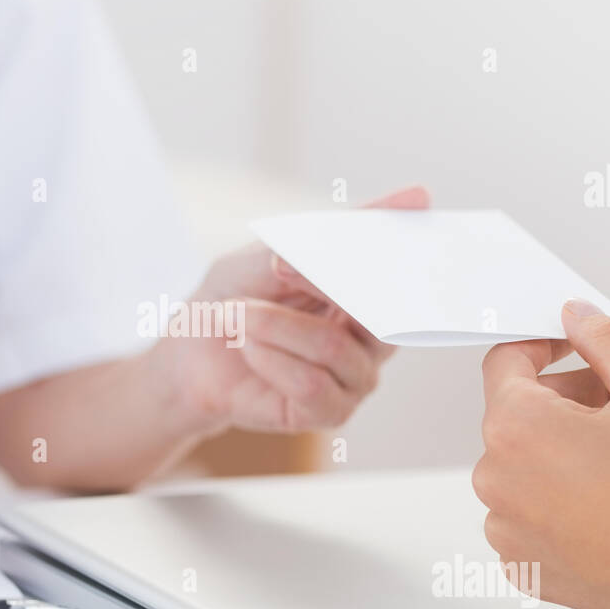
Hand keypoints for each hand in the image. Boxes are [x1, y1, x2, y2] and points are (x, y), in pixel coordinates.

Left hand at [156, 186, 429, 434]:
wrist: (190, 352)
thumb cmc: (237, 296)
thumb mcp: (276, 250)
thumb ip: (341, 230)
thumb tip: (419, 195)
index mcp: (371, 294)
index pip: (398, 274)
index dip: (367, 255)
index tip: (329, 239)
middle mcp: (375, 339)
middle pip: (376, 312)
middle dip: (317, 285)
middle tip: (275, 269)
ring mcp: (356, 379)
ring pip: (331, 346)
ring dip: (272, 324)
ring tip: (236, 314)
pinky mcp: (331, 413)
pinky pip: (311, 384)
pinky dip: (270, 359)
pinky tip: (247, 348)